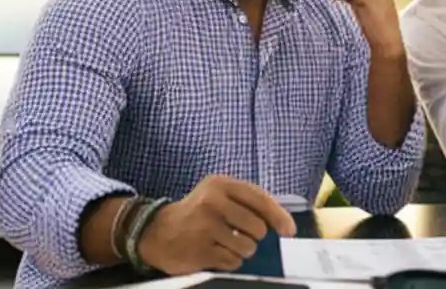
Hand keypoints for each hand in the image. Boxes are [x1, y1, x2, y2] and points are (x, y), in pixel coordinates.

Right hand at [137, 175, 296, 275]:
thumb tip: (283, 225)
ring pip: (247, 247)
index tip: (288, 231)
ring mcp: (204, 227)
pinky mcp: (199, 250)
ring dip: (243, 251)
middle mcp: (212, 203)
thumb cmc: (198, 213)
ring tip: (226, 243)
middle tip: (242, 235)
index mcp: (221, 184)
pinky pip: (232, 262)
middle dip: (255, 236)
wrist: (157, 232)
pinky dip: (230, 261)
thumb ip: (249, 203)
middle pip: (257, 227)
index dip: (279, 216)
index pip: (260, 199)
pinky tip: (216, 252)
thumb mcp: (220, 195)